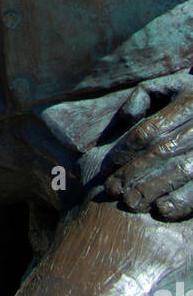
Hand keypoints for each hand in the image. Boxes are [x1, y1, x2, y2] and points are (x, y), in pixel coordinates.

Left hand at [103, 73, 192, 219]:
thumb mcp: (173, 85)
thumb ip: (145, 95)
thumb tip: (124, 119)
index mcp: (188, 103)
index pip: (150, 129)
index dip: (127, 148)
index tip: (109, 166)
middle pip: (162, 152)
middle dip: (135, 173)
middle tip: (113, 190)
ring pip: (182, 172)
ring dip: (154, 190)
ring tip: (132, 204)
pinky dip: (183, 201)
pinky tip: (163, 211)